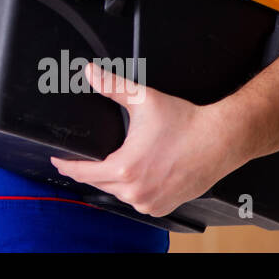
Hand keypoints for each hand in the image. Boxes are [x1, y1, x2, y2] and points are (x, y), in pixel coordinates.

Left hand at [49, 62, 250, 219]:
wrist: (221, 140)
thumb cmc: (185, 122)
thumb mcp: (143, 99)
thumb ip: (112, 86)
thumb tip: (89, 72)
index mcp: (124, 168)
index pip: (82, 172)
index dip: (66, 165)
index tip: (57, 160)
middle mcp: (135, 192)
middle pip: (98, 183)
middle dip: (88, 171)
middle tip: (80, 160)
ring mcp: (150, 202)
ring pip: (117, 194)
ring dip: (111, 181)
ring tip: (109, 164)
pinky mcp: (163, 207)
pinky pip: (137, 201)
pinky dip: (132, 190)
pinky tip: (134, 176)